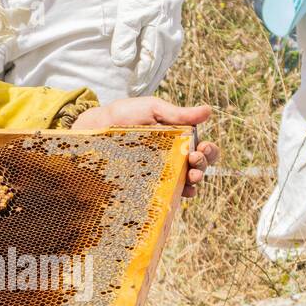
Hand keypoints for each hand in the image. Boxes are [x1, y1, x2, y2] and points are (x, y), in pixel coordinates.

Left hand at [71, 97, 217, 196]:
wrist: (96, 128)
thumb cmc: (124, 116)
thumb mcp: (153, 109)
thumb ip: (179, 113)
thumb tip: (208, 111)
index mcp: (179, 139)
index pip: (202, 149)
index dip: (209, 150)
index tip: (202, 147)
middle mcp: (174, 158)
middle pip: (199, 167)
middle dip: (203, 165)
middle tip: (194, 159)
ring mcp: (162, 173)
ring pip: (187, 183)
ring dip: (195, 182)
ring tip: (191, 177)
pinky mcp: (147, 185)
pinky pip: (167, 195)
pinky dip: (178, 196)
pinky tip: (180, 193)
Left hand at [110, 0, 188, 96]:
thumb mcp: (127, 16)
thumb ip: (124, 40)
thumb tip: (123, 63)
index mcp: (158, 36)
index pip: (148, 65)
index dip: (139, 80)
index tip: (131, 92)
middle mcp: (170, 40)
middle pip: (158, 68)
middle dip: (147, 84)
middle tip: (135, 98)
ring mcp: (174, 39)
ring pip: (163, 64)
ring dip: (154, 78)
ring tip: (143, 91)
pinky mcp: (174, 36)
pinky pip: (167, 57)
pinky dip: (159, 68)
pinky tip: (153, 74)